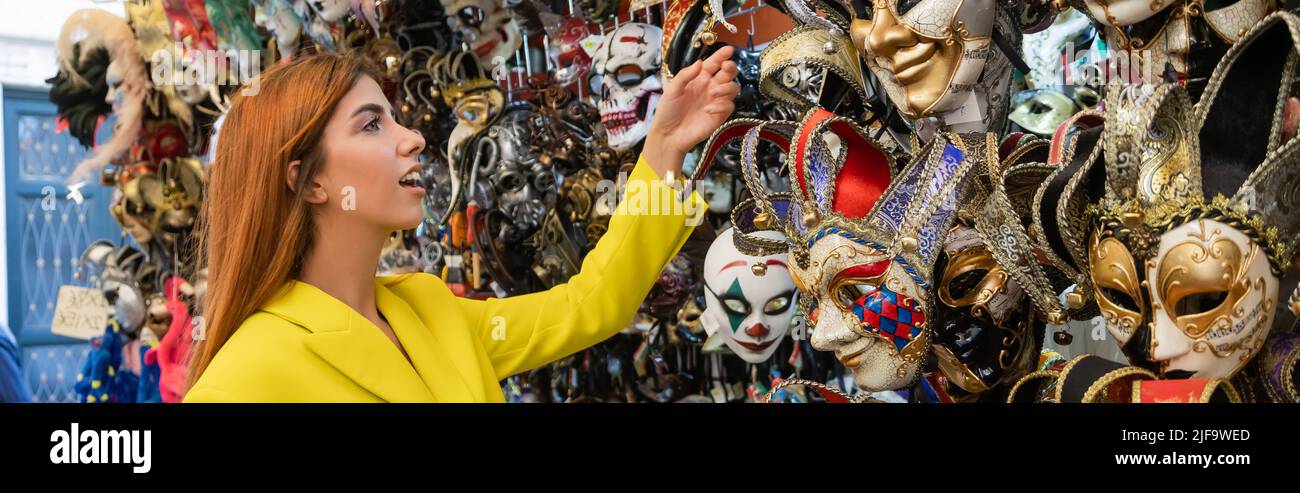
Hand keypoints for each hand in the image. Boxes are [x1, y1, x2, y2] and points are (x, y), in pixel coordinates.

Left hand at [643, 45, 740, 177]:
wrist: (669, 135)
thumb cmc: (668, 111)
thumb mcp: (672, 90)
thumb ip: (685, 75)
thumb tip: (700, 62)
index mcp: (698, 78)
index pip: (713, 63)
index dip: (721, 55)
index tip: (729, 49)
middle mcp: (710, 87)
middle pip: (728, 73)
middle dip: (730, 68)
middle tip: (726, 68)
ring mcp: (716, 101)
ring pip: (733, 88)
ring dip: (727, 87)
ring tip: (714, 92)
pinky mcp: (720, 115)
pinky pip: (729, 106)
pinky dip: (722, 105)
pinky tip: (709, 109)